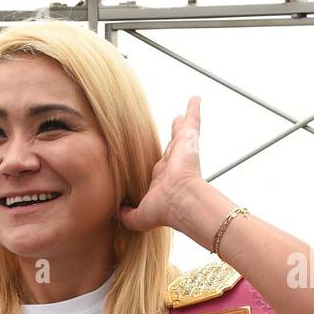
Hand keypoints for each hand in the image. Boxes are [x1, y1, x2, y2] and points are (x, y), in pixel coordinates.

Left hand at [119, 95, 206, 234]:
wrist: (182, 200)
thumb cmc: (164, 209)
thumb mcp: (140, 216)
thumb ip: (128, 215)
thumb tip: (118, 213)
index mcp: (163, 179)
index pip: (161, 167)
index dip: (160, 163)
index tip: (161, 159)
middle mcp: (174, 164)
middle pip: (173, 147)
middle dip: (174, 138)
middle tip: (175, 126)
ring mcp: (182, 151)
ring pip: (182, 132)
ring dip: (183, 122)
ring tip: (184, 112)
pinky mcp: (189, 140)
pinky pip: (193, 119)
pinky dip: (194, 108)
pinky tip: (195, 98)